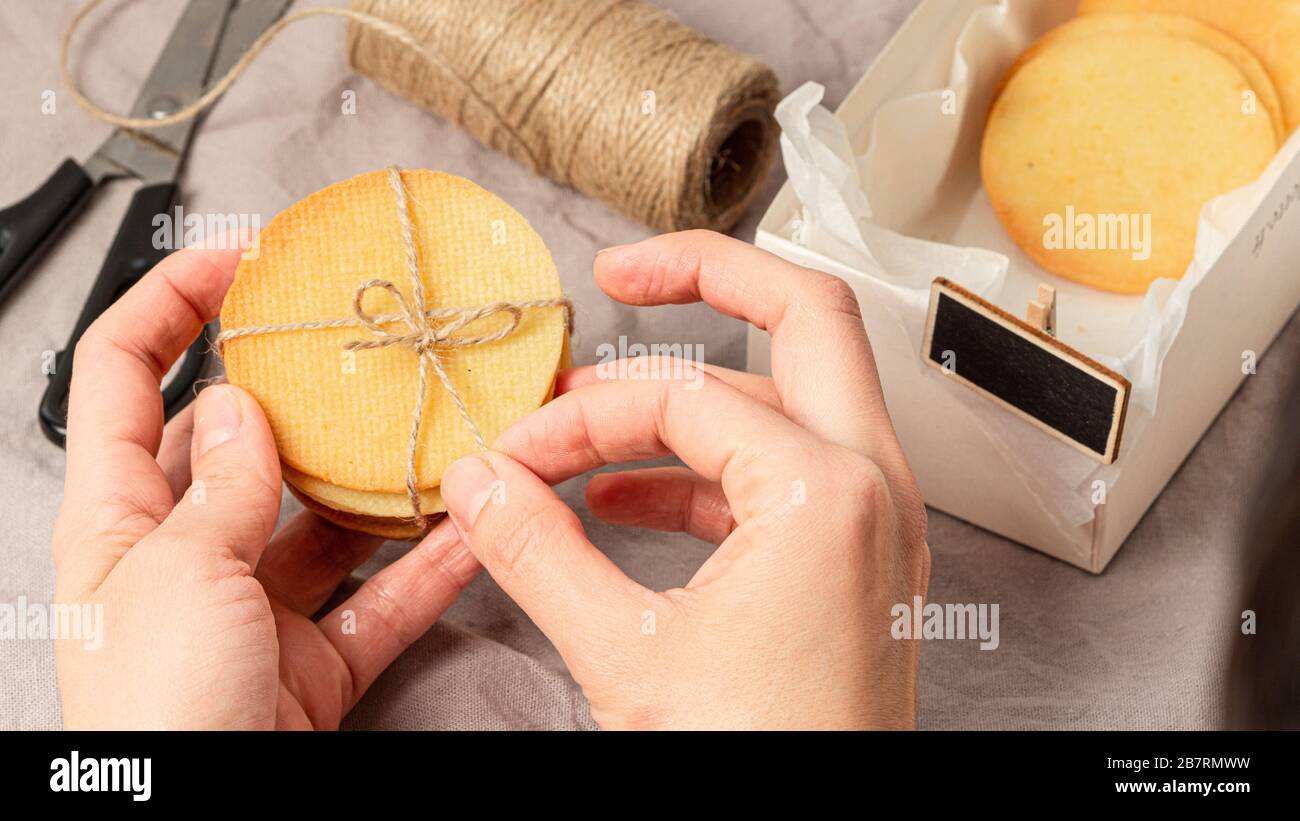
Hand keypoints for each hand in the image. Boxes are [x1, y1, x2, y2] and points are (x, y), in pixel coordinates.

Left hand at [52, 243, 478, 728]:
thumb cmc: (153, 714)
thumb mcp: (176, 574)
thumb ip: (219, 485)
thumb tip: (240, 407)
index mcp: (117, 520)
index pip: (127, 374)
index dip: (174, 300)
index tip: (245, 257)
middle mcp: (185, 554)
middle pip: (244, 441)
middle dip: (306, 394)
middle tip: (366, 346)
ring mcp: (254, 607)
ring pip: (329, 519)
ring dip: (387, 481)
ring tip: (441, 429)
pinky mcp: (316, 660)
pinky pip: (382, 598)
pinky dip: (430, 567)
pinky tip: (475, 531)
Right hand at [440, 230, 929, 729]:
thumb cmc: (762, 763)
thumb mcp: (627, 657)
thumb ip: (538, 553)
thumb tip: (477, 483)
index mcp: (828, 492)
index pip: (681, 399)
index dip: (579, 417)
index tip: (512, 455)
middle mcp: (875, 487)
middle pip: (804, 317)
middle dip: (709, 277)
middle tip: (623, 273)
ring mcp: (879, 522)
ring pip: (794, 398)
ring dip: (693, 400)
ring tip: (592, 429)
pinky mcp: (860, 561)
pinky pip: (789, 472)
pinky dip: (712, 468)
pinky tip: (633, 500)